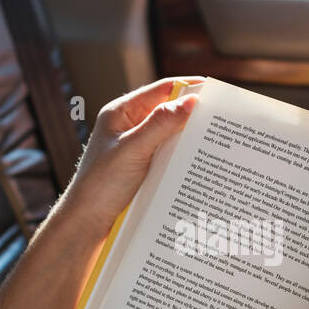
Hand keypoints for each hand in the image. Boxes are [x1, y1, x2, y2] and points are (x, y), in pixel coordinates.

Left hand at [58, 78, 201, 240]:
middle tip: (221, 117)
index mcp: (121, 113)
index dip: (188, 87)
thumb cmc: (101, 184)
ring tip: (215, 138)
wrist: (87, 222)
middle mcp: (129, 126)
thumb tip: (191, 101)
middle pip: (168, 110)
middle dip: (192, 113)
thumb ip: (160, 125)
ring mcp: (136, 146)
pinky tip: (198, 160)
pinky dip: (182, 153)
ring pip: (170, 133)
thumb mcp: (133, 150)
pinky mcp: (143, 165)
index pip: (161, 90)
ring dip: (189, 135)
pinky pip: (168, 152)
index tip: (214, 91)